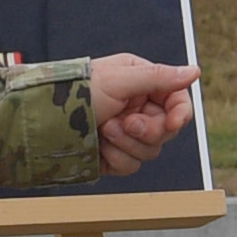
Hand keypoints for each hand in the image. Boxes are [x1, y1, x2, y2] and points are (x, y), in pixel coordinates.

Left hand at [86, 55, 199, 175]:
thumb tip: (194, 71)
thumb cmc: (76, 90)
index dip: (179, 114)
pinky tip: (99, 146)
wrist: (42, 120)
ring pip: (150, 151)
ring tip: (104, 130)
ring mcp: (126, 134)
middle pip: (165, 130)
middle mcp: (137, 108)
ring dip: (126, 144)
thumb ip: (159, 77)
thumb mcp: (119, 80)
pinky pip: (131, 166)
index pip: (176, 100)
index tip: (173, 122)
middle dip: (144, 130)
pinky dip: (116, 158)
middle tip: (123, 122)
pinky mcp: (115, 156)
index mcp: (141, 82)